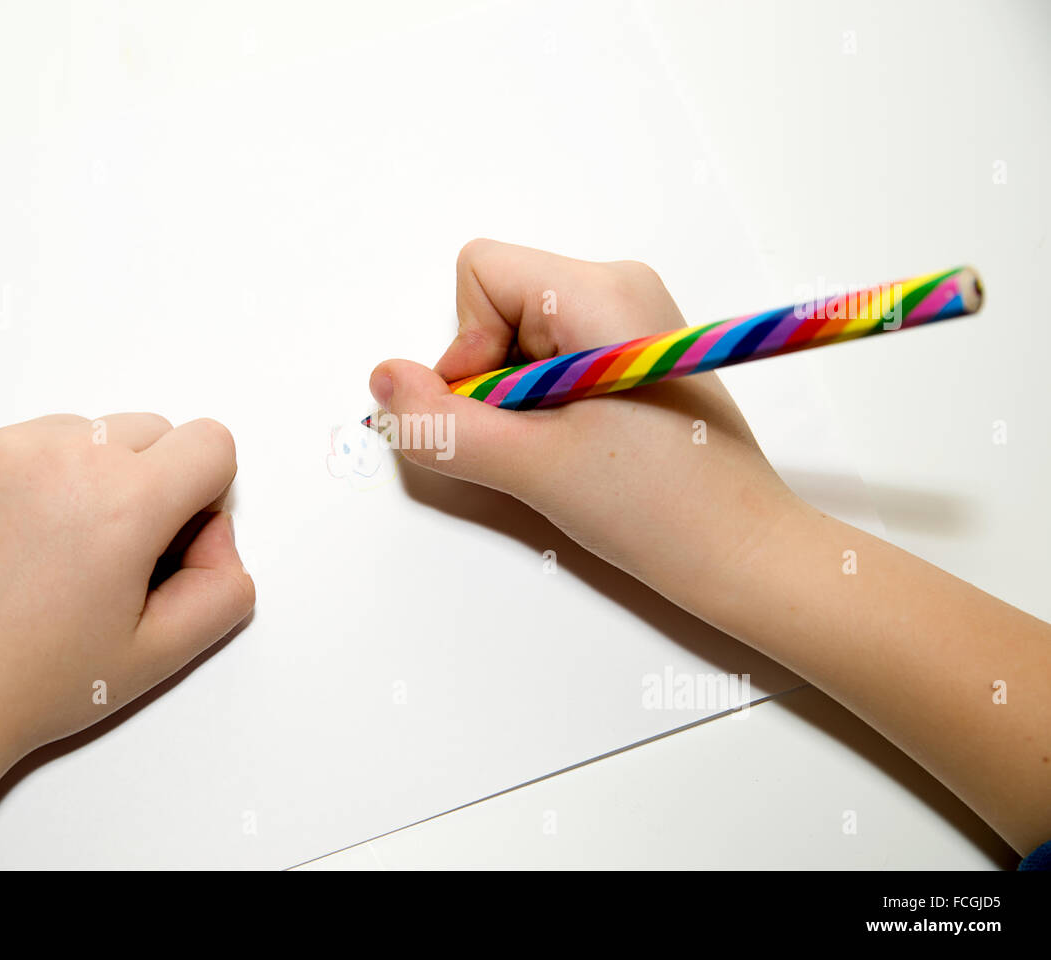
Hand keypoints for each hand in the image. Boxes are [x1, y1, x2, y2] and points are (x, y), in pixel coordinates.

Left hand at [0, 412, 254, 757]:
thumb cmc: (34, 683)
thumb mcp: (160, 655)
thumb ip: (223, 590)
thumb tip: (218, 539)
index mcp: (126, 502)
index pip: (211, 444)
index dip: (205, 497)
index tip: (168, 544)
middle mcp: (65, 455)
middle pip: (153, 430)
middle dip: (152, 484)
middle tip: (113, 559)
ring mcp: (0, 448)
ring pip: (87, 432)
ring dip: (89, 477)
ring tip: (52, 554)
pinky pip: (23, 441)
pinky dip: (31, 480)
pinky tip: (8, 545)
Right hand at [370, 239, 799, 607]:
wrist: (742, 554)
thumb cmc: (659, 507)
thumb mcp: (532, 468)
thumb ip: (443, 424)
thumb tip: (383, 383)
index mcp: (598, 290)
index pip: (479, 272)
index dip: (466, 347)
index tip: (505, 411)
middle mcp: (617, 286)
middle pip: (496, 306)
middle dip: (492, 378)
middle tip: (542, 440)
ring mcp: (629, 320)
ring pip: (518, 339)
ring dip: (518, 400)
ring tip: (568, 450)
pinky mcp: (632, 355)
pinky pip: (550, 360)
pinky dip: (542, 405)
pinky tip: (582, 448)